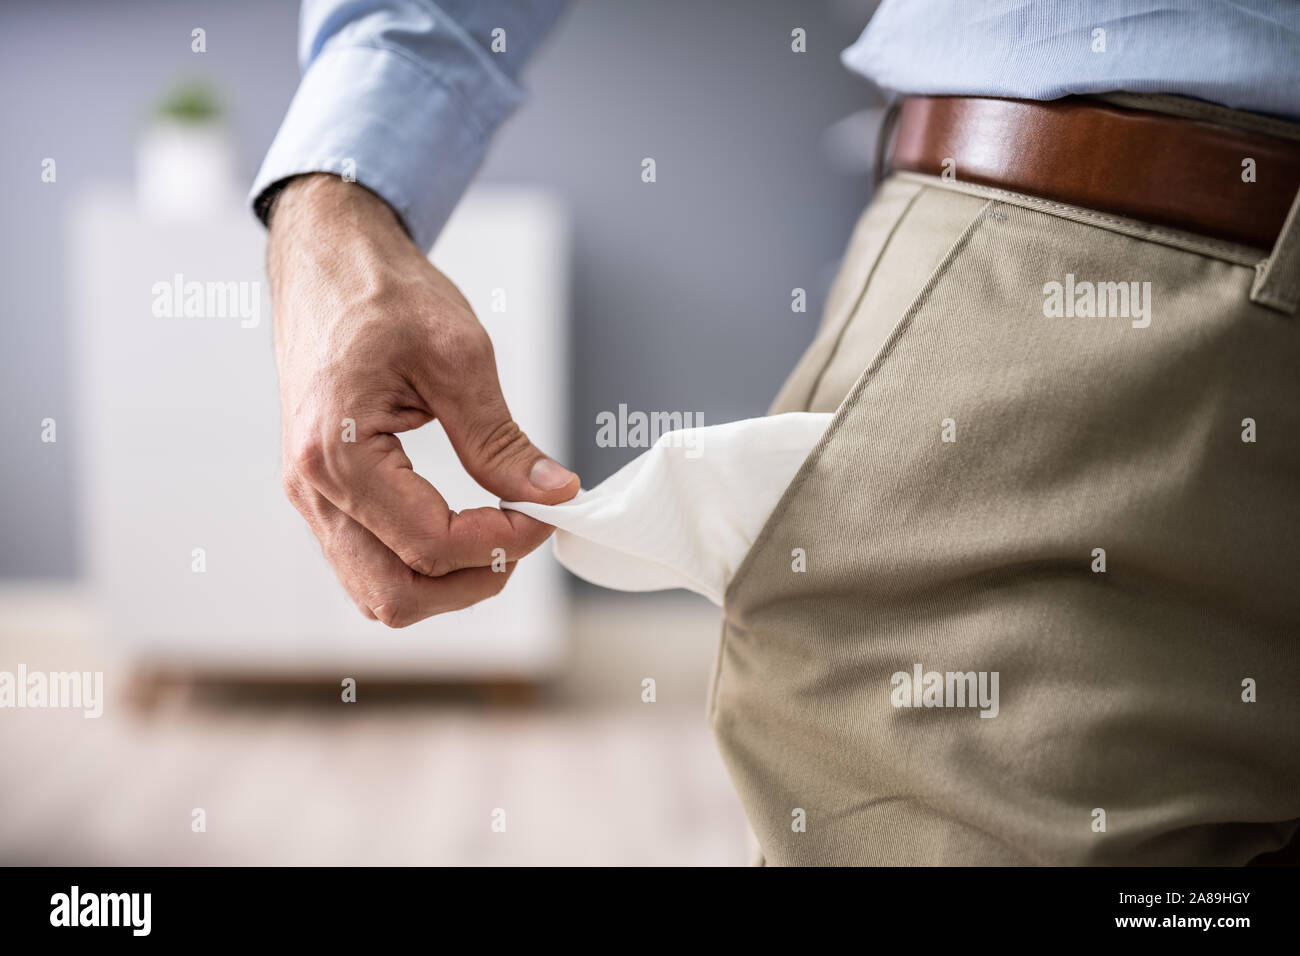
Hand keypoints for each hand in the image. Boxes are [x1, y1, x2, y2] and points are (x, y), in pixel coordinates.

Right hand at [267, 173, 578, 626]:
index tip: (547, 514)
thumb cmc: (383, 292)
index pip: (431, 544)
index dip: (503, 542)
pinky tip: (464, 529)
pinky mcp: (322, 492)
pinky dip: (420, 563)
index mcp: (337, 453)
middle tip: (525, 536)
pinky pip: (367, 560)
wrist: (327, 259)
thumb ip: (501, 440)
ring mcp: (311, 496)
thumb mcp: (458, 356)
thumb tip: (554, 494)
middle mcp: (312, 488)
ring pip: (376, 590)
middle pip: (394, 594)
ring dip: (445, 583)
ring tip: (499, 537)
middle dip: (473, 583)